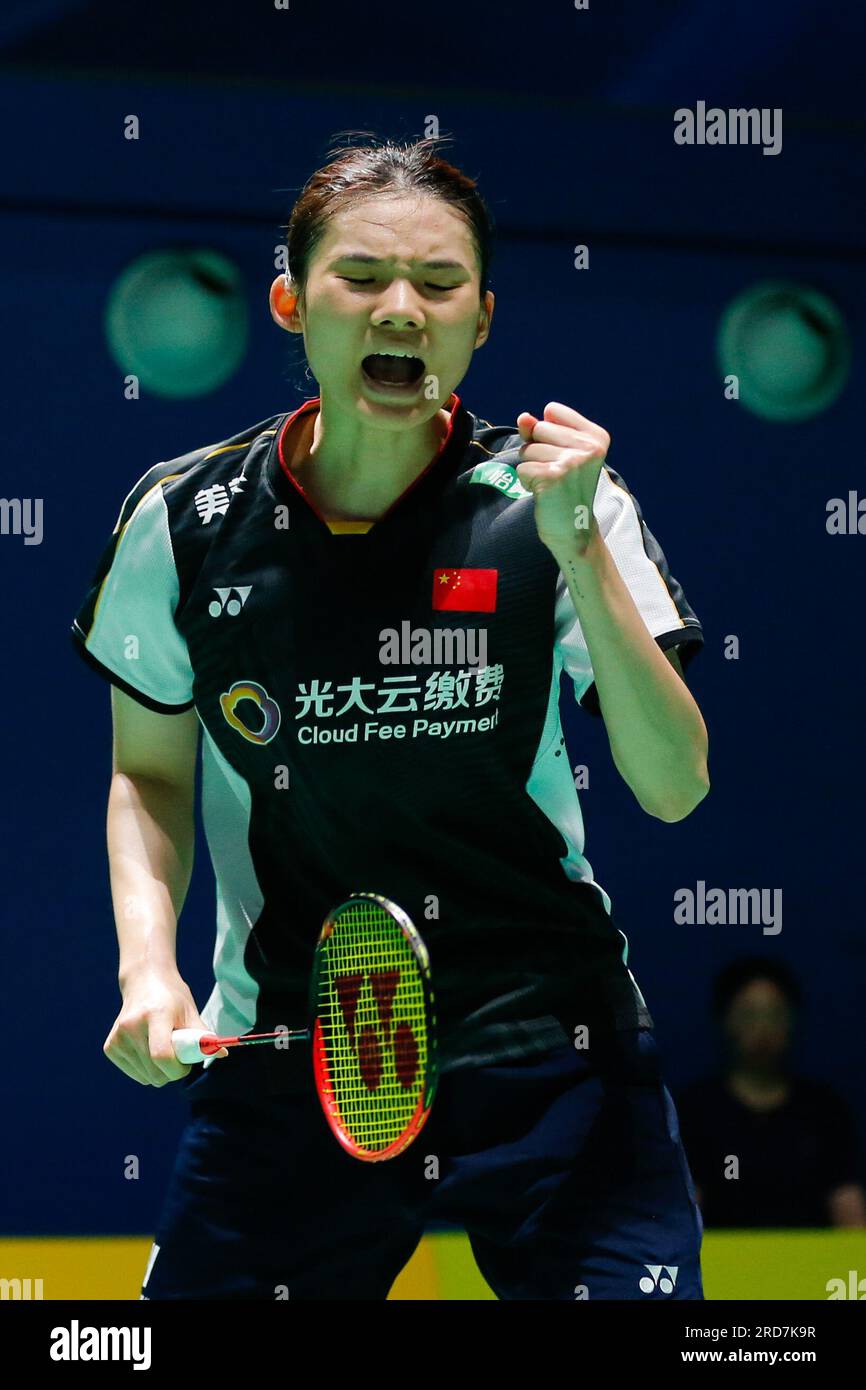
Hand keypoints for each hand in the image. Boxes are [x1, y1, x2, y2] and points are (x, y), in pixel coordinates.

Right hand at [103, 967, 227, 1085]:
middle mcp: (131, 1026)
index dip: (178, 1068)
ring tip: (163, 1047)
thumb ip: (204, 1036)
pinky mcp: (109, 1048)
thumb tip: (223, 1053)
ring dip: (160, 1072)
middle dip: (172, 1072)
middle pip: (155, 1072)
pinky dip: (147, 1070)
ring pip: (145, 1078)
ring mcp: (117, 1038)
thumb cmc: (173, 998)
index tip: (186, 1063)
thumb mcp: (190, 1012)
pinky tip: (148, 1049)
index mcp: (155, 1015)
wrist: (143, 981)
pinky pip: (136, 1075)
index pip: (162, 1055)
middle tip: (179, 1055)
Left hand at [516, 401, 609, 556]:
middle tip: (556, 473)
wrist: (574, 530)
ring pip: (528, 449)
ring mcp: (572, 462)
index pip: (552, 411)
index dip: (546, 433)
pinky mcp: (553, 477)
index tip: (562, 455)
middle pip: (539, 429)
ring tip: (551, 484)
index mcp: (597, 436)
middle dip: (537, 451)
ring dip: (532, 468)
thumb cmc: (565, 489)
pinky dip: (527, 481)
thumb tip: (523, 418)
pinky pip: (522, 468)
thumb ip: (540, 431)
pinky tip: (544, 493)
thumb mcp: (558, 453)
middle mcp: (589, 447)